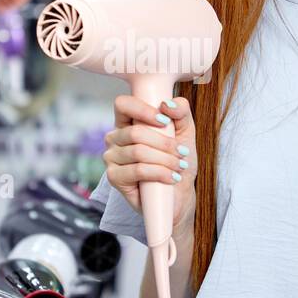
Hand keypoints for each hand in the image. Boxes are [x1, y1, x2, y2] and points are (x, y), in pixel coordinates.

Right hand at [102, 95, 196, 231]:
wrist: (179, 193)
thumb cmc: (178, 160)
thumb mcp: (185, 131)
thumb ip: (181, 111)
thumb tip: (166, 104)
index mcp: (127, 122)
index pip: (123, 104)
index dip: (142, 109)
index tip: (164, 122)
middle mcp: (114, 138)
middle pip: (135, 133)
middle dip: (164, 144)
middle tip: (181, 153)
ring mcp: (111, 158)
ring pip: (138, 152)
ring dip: (165, 160)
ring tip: (179, 166)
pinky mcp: (114, 178)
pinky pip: (137, 170)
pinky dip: (160, 173)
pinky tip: (171, 178)